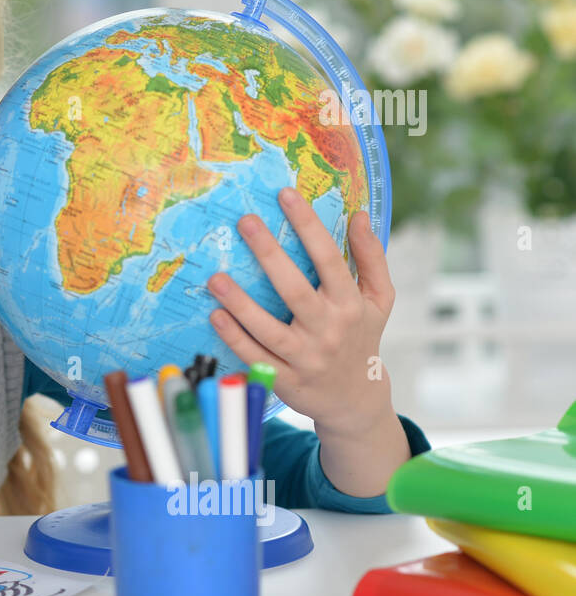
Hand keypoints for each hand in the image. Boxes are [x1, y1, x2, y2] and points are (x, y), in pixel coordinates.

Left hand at [205, 187, 396, 440]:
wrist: (356, 400)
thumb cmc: (361, 337)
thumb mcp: (379, 300)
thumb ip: (371, 257)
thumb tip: (359, 215)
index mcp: (350, 304)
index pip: (329, 258)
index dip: (308, 225)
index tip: (285, 195)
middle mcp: (329, 330)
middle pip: (295, 289)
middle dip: (270, 253)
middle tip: (245, 222)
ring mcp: (305, 357)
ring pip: (269, 329)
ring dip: (241, 303)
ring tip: (216, 277)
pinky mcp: (285, 380)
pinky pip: (256, 357)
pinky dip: (235, 338)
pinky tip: (215, 316)